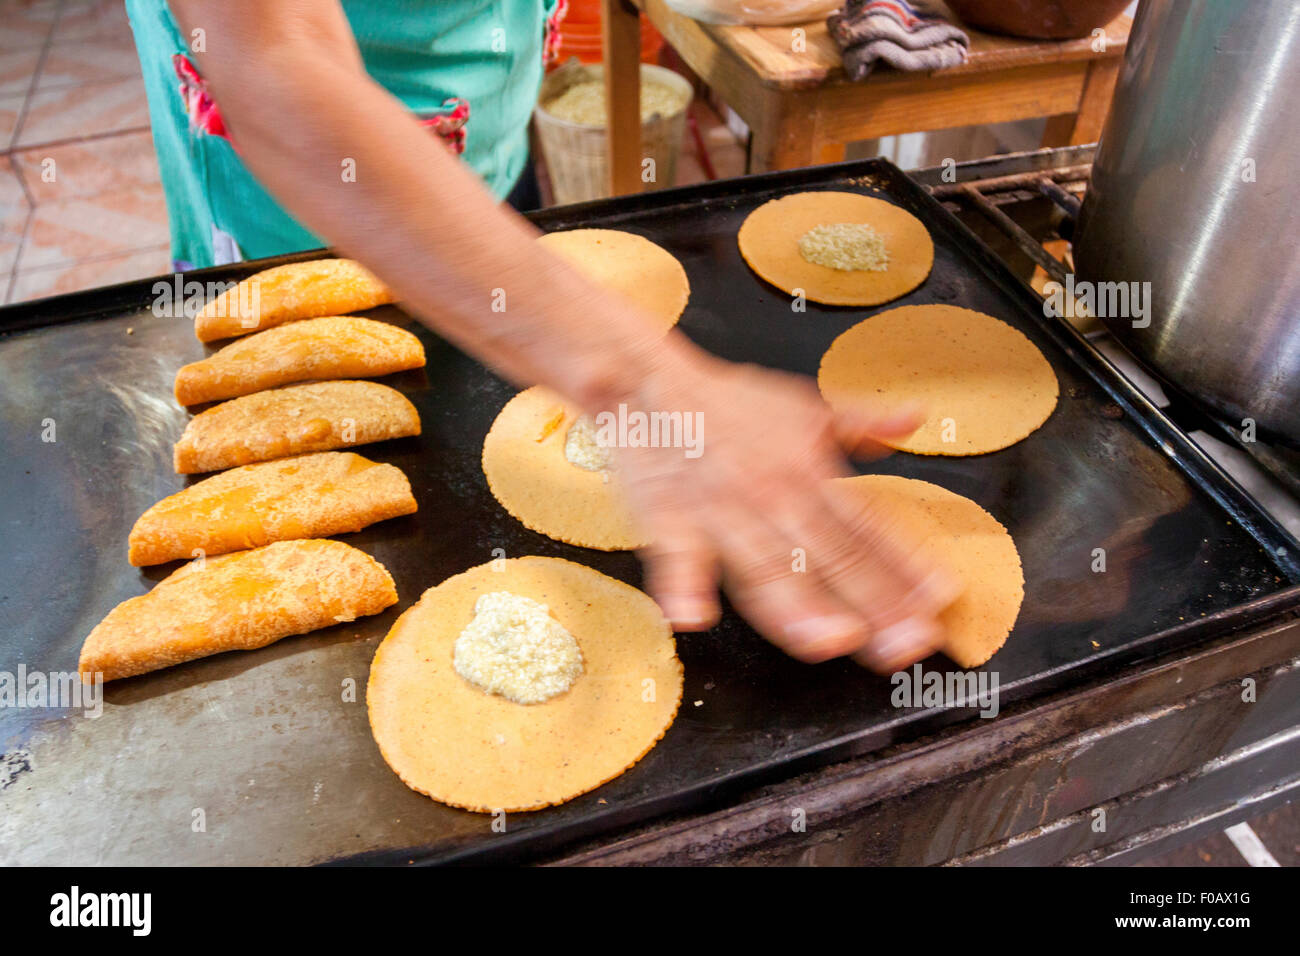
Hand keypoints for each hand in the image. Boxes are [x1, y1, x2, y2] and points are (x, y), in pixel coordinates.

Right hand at [610, 347, 959, 672]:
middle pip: (831, 557)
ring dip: (797, 604)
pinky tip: (693, 615)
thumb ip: (861, 421)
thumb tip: (913, 418)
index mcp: (810, 472)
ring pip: (764, 566)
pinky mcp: (670, 519)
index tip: (942, 600)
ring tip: (829, 640)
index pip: (870, 526)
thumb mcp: (803, 403)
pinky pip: (676, 556)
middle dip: (874, 603)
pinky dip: (682, 584)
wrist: (646, 378)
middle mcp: (775, 495)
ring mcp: (723, 511)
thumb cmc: (723, 403)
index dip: (908, 565)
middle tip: (907, 644)